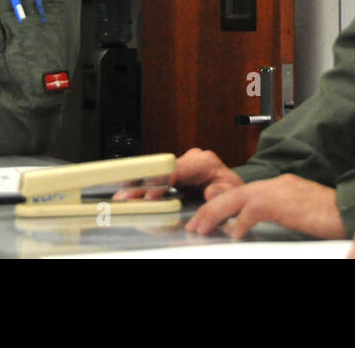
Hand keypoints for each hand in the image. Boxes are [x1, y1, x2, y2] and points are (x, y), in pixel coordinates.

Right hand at [112, 147, 242, 200]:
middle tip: (128, 195)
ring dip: (140, 184)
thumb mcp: (232, 193)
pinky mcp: (175, 171)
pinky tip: (130, 192)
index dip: (162, 181)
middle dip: (145, 184)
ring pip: (157, 172)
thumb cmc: (230, 191)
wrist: (230, 189)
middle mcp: (191, 158)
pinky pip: (157, 177)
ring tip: (122, 194)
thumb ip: (222, 192)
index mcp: (204, 161)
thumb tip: (210, 191)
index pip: (178, 168)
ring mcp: (182, 163)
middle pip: (162, 169)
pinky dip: (144, 186)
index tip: (152, 194)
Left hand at [186, 174, 345, 238]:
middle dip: (210, 210)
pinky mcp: (283, 202)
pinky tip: (234, 234)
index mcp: (280, 186)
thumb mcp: (299, 214)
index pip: (243, 193)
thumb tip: (249, 224)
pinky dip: (240, 222)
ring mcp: (279, 191)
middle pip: (233, 194)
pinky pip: (253, 210)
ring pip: (236, 199)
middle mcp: (276, 184)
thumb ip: (276, 214)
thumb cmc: (331, 216)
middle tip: (195, 226)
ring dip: (215, 214)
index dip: (222, 206)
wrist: (351, 209)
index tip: (207, 218)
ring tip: (201, 229)